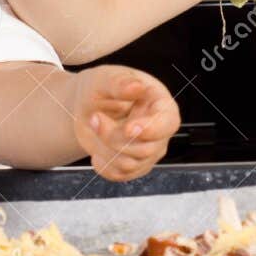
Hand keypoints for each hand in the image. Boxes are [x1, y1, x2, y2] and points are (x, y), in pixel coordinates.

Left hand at [71, 66, 180, 181]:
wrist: (87, 107)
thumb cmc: (100, 88)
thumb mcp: (105, 79)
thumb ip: (120, 83)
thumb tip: (136, 87)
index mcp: (160, 103)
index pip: (168, 122)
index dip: (151, 129)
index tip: (128, 129)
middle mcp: (160, 129)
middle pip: (145, 148)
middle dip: (113, 137)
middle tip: (94, 118)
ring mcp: (150, 150)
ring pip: (130, 164)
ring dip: (104, 149)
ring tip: (94, 127)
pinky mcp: (136, 165)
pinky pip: (120, 175)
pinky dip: (103, 164)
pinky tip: (97, 149)